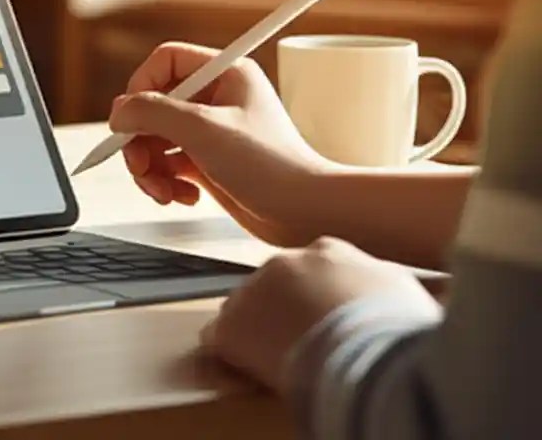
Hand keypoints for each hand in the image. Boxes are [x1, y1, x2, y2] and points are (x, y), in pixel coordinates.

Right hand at [108, 42, 326, 245]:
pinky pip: (170, 164)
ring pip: (156, 138)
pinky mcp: (210, 161)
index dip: (140, 87)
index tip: (131, 120)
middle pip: (153, 105)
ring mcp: (213, 131)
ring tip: (163, 191)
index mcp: (225, 73)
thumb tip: (118, 111)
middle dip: (140, 140)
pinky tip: (184, 197)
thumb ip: (152, 113)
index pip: (164, 61)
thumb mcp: (202, 130)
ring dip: (150, 167)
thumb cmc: (271, 165)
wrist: (306, 212)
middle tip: (140, 166)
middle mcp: (218, 97)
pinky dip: (168, 182)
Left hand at [200, 237, 438, 392]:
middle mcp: (285, 262)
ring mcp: (252, 291)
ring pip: (245, 310)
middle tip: (306, 345)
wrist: (367, 352)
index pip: (314, 269)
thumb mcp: (406, 293)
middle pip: (275, 287)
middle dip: (285, 313)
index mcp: (329, 252)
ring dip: (258, 333)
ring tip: (282, 362)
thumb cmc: (397, 326)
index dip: (320, 298)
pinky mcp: (230, 326)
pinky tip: (249, 374)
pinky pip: (218, 341)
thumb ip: (390, 285)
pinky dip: (230, 358)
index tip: (329, 320)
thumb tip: (407, 292)